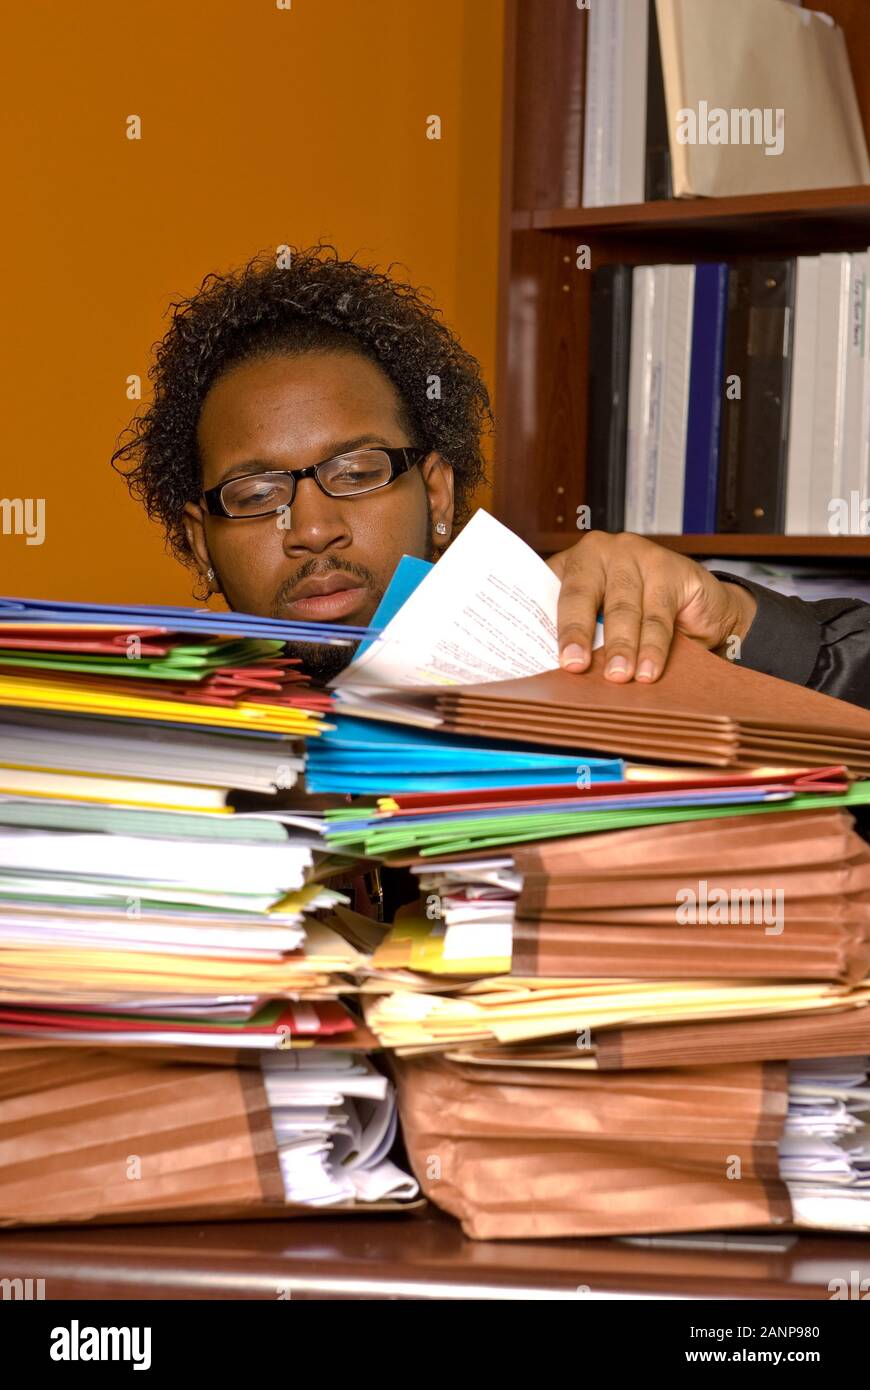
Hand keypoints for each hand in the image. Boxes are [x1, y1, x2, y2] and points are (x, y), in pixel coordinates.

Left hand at [546, 531, 757, 682]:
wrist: (696, 605)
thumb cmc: (637, 615)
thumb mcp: (602, 621)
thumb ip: (583, 635)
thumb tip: (561, 672)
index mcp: (573, 563)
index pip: (553, 593)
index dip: (550, 625)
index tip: (555, 657)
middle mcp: (601, 551)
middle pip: (583, 595)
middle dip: (578, 632)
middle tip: (576, 666)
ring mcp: (636, 555)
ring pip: (623, 608)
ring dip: (620, 647)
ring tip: (618, 676)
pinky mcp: (669, 569)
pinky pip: (657, 615)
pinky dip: (653, 647)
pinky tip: (649, 670)